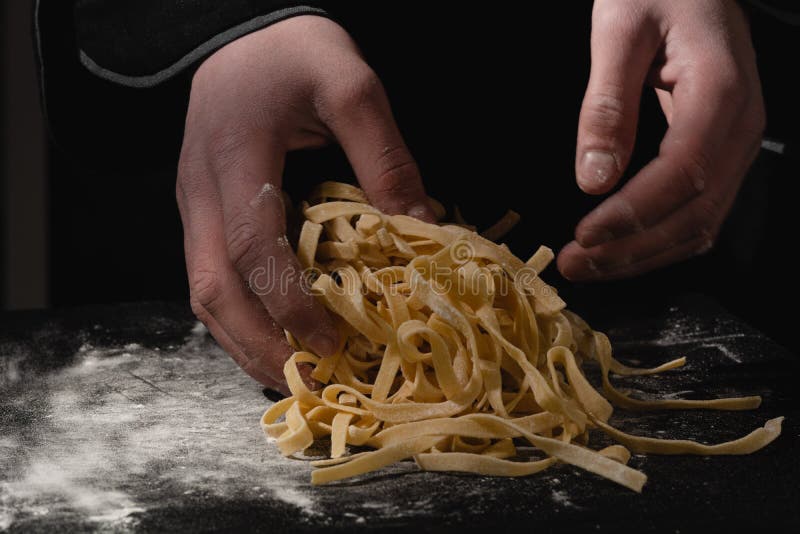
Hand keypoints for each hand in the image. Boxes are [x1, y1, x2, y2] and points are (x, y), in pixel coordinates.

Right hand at [177, 16, 434, 393]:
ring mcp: (194, 206)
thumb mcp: (350, 85)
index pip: (250, 244)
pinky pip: (210, 277)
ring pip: (202, 292)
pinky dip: (240, 318)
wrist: (242, 35)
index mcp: (234, 157)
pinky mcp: (202, 213)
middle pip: (210, 287)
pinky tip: (274, 337)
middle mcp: (201, 192)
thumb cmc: (295, 54)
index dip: (287, 300)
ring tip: (289, 375)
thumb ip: (385, 157)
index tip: (330, 340)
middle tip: (304, 383)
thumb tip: (421, 230)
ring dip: (242, 341)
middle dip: (255, 344)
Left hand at [558, 0, 764, 280]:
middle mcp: (742, 127)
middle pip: (695, 212)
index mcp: (720, 92)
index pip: (683, 173)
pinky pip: (701, 210)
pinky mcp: (723, 150)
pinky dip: (661, 240)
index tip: (583, 237)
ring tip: (587, 267)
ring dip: (643, 255)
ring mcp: (738, 142)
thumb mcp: (618, 30)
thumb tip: (593, 180)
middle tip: (573, 266)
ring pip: (701, 222)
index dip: (633, 215)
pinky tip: (621, 249)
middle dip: (631, 249)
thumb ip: (607, 104)